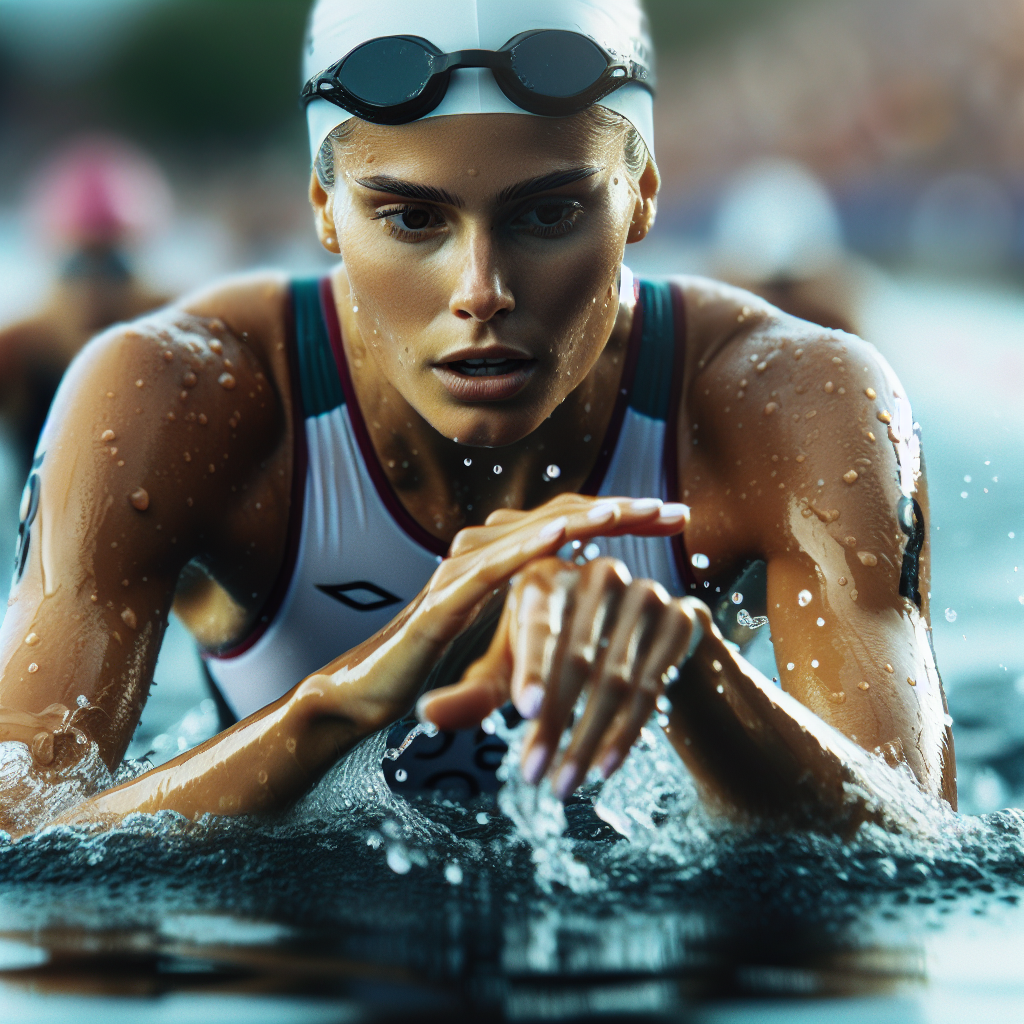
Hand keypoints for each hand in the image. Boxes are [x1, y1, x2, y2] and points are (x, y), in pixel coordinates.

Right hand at [408, 494, 688, 652]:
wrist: (372, 686)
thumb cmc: (438, 659)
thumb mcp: (507, 632)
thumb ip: (542, 610)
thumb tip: (588, 590)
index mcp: (504, 555)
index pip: (572, 521)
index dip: (624, 515)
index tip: (676, 518)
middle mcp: (484, 550)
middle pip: (563, 515)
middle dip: (624, 510)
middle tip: (678, 512)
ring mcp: (461, 570)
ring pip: (533, 531)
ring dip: (587, 518)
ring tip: (635, 511)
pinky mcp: (444, 602)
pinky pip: (494, 568)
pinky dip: (530, 547)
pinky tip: (565, 535)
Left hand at [419, 550, 704, 800]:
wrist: (638, 646)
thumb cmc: (559, 654)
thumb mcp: (516, 669)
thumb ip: (476, 690)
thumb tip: (424, 713)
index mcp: (550, 574)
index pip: (540, 624)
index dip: (532, 668)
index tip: (524, 712)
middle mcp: (600, 574)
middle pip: (577, 658)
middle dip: (554, 723)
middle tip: (533, 776)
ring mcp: (647, 594)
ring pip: (616, 678)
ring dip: (588, 738)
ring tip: (563, 786)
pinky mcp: (683, 618)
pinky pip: (654, 683)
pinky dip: (628, 732)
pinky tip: (605, 768)